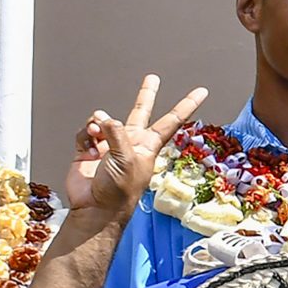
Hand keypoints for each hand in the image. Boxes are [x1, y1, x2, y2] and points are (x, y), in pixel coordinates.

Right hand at [65, 74, 207, 216]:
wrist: (95, 208)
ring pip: (104, 119)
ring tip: (97, 134)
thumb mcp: (127, 160)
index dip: (187, 105)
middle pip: (140, 111)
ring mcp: (110, 145)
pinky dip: (85, 134)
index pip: (172, 120)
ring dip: (98, 122)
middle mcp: (130, 142)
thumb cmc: (118, 191)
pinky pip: (86, 131)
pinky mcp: (90, 149)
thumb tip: (104, 118)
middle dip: (146, 94)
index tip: (202, 91)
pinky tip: (88, 145)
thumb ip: (118, 134)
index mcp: (148, 145)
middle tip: (153, 78)